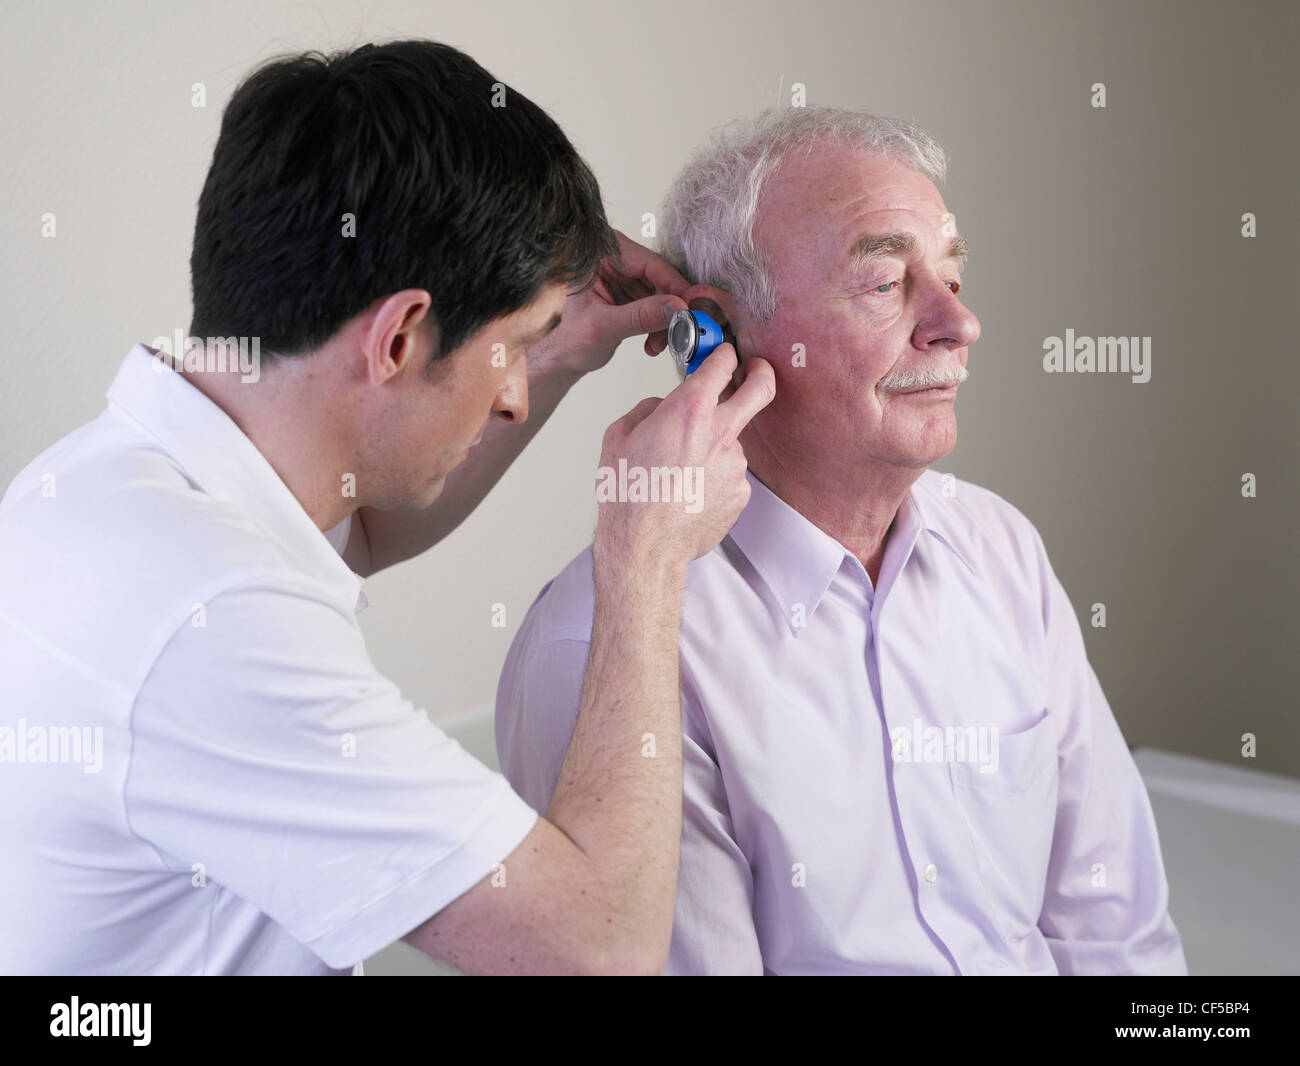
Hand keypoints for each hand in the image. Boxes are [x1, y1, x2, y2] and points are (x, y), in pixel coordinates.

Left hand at [530, 229, 691, 375]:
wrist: (566, 356)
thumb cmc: (571, 339)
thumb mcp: (603, 329)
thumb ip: (639, 317)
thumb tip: (676, 308)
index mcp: (600, 255)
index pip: (648, 262)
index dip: (674, 285)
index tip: (690, 306)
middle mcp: (616, 258)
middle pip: (661, 276)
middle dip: (672, 307)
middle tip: (682, 328)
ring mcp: (628, 275)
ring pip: (666, 292)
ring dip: (668, 320)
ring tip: (657, 344)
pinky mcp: (636, 292)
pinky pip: (662, 304)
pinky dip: (663, 325)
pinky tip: (653, 342)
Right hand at [593, 345, 775, 577]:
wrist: (645, 547)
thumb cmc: (627, 495)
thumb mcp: (618, 436)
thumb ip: (648, 410)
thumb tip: (662, 407)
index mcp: (688, 410)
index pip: (720, 363)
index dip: (722, 353)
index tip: (723, 354)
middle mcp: (720, 432)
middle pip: (760, 388)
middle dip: (761, 372)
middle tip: (755, 370)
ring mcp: (735, 464)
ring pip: (731, 441)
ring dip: (714, 447)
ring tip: (680, 474)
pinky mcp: (741, 492)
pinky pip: (729, 474)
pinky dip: (713, 478)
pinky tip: (688, 493)